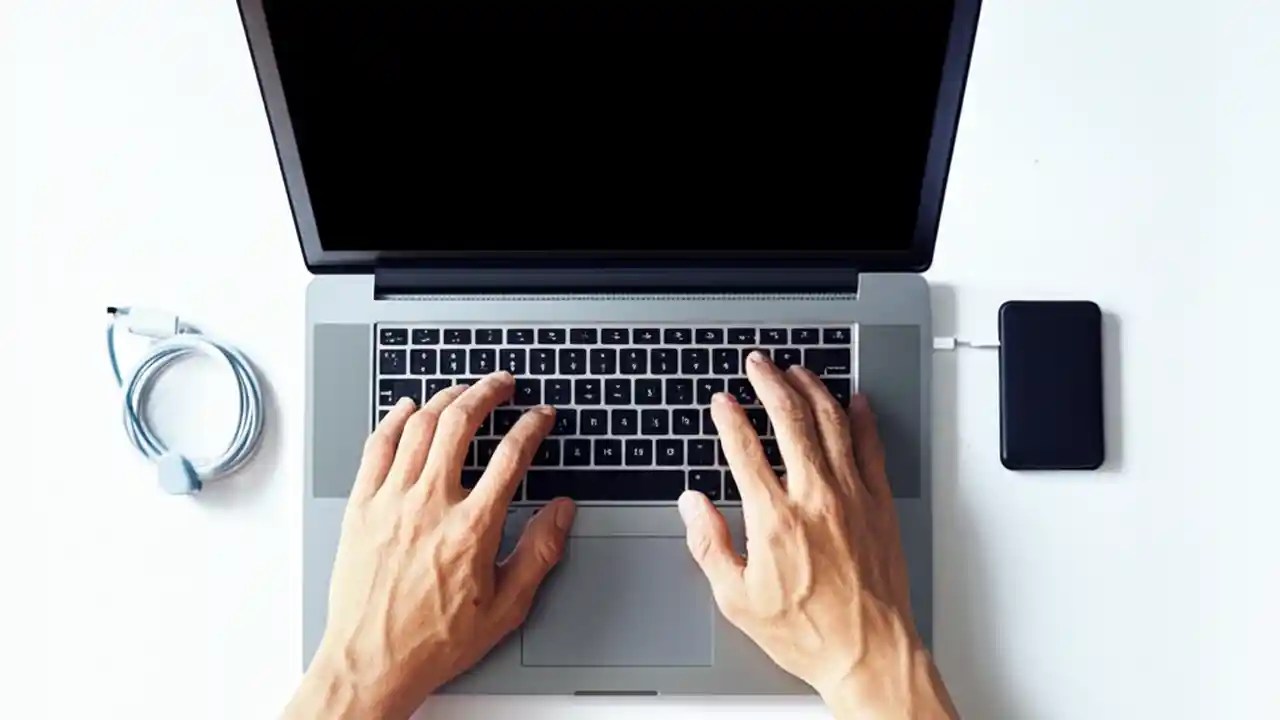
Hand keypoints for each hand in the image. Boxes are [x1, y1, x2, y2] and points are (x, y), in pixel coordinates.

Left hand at [284, 372, 575, 719]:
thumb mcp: (505, 608)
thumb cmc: (432, 642)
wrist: (370, 663)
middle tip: (502, 384)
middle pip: (460, 424)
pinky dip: (394, 420)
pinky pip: (377, 447)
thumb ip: (538, 553)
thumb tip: (561, 512)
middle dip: (487, 393)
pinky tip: (406, 409)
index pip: (510, 456)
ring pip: (419, 426)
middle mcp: (429, 506)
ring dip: (445, 398)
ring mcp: (390, 502)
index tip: (540, 416)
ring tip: (463, 390)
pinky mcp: (360, 507)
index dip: (531, 427)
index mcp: (471, 529)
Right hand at [678, 352, 955, 718]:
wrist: (868, 653)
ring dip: (812, 389)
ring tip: (797, 371)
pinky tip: (854, 401)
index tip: (722, 402)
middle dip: (770, 383)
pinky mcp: (880, 504)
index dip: (729, 418)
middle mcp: (814, 498)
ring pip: (831, 423)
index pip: (745, 449)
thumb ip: (709, 545)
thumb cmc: (807, 632)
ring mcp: (852, 496)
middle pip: (790, 420)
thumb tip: (692, 506)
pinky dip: (862, 418)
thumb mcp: (737, 599)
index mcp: (774, 520)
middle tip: (758, 365)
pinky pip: (872, 448)